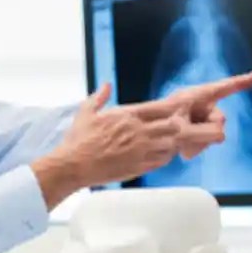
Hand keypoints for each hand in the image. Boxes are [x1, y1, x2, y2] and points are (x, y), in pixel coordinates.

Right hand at [48, 83, 184, 187]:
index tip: (177, 106)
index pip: (160, 107)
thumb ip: (99, 97)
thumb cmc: (78, 140)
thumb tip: (106, 85)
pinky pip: (163, 161)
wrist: (74, 166)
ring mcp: (141, 151)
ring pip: (172, 144)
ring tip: (168, 140)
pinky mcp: (139, 167)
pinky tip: (161, 154)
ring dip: (173, 141)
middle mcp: (138, 132)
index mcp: (127, 116)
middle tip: (174, 125)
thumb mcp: (86, 112)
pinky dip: (166, 156)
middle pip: (172, 125)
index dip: (172, 106)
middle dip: (176, 124)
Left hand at [125, 72, 251, 159]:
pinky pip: (203, 141)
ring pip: (212, 133)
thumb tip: (221, 135)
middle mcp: (194, 107)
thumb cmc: (150, 128)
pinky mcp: (189, 133)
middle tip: (188, 142)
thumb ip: (202, 132)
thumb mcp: (178, 129)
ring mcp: (193, 120)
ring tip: (182, 149)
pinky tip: (183, 153)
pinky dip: (195, 147)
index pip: (221, 88)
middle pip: (218, 118)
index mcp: (191, 98)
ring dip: (200, 143)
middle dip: (209, 131)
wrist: (135, 141)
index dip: (240, 82)